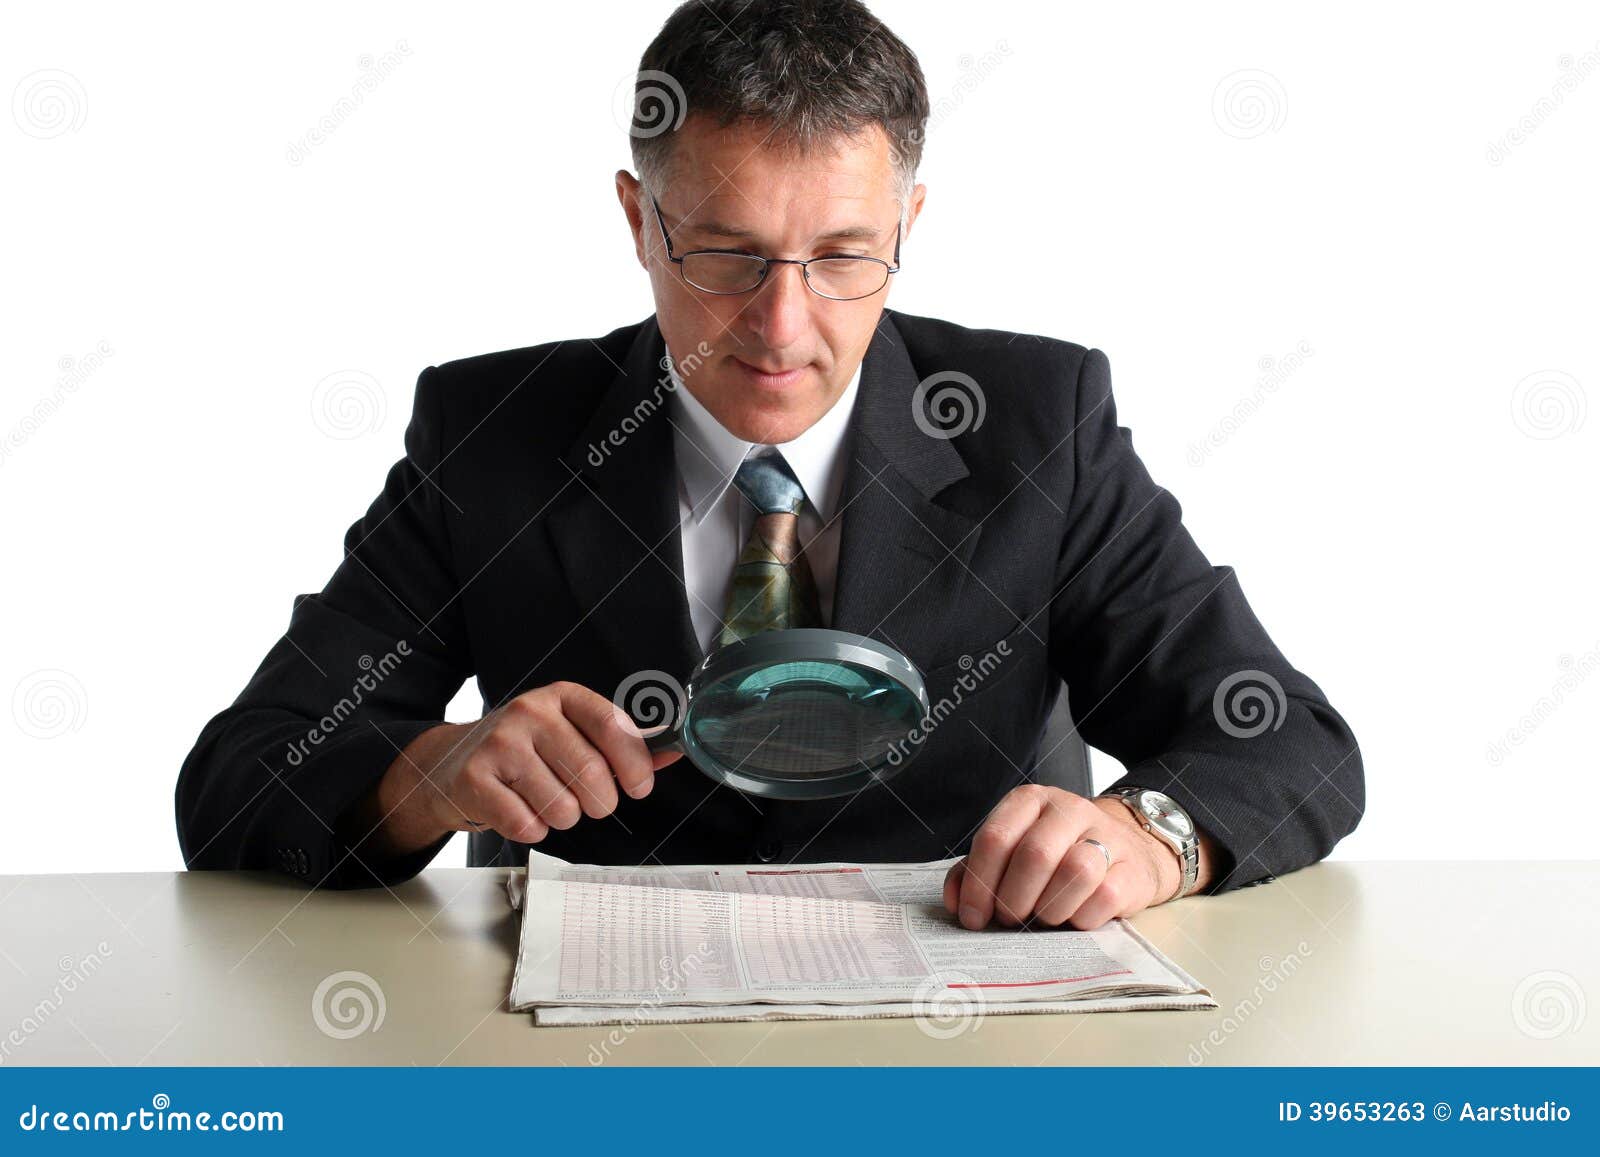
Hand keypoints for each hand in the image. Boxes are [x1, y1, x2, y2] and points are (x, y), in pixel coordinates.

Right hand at [371, 682, 683, 850]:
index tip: (639, 788)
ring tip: (544, 801)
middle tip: (588, 803)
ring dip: (563, 818)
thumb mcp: (571, 733)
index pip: (612, 726)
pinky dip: (531, 829)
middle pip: (592, 775)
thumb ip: (622, 743)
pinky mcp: (475, 779)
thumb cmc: (524, 750)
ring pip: (562, 807)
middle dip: (600, 803)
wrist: (449, 762)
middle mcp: (529, 712)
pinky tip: (518, 810)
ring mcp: (499, 744)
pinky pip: (526, 824)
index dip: (635, 763)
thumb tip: (674, 751)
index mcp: (561, 697)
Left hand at [942, 785, 1187, 930]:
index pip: (996, 837)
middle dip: (1013, 898)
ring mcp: (1105, 834)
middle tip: (1009, 920)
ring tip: (1042, 917)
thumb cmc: (1056, 856)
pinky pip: (1104, 897)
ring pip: (1075, 872)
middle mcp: (1068, 809)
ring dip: (1050, 908)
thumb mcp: (1011, 854)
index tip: (973, 917)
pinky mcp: (1132, 867)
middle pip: (1034, 855)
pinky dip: (1082, 917)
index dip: (979, 883)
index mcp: (1029, 801)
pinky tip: (1074, 917)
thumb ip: (976, 872)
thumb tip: (956, 904)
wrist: (1125, 853)